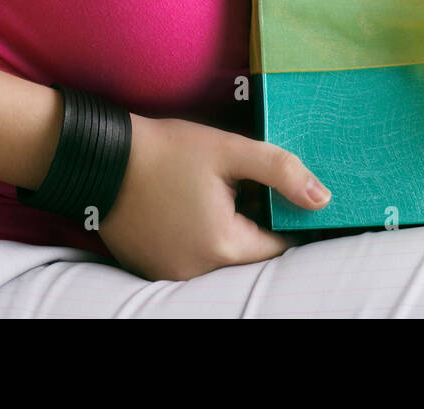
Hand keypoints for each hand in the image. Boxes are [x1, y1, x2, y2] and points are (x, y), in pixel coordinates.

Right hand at [95, 113, 331, 281]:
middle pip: (245, 254)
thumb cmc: (166, 150)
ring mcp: (170, 273)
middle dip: (252, 222)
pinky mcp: (150, 268)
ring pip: (217, 257)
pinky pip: (188, 258)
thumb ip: (281, 171)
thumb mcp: (229, 150)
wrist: (101, 156)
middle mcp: (197, 271)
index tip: (282, 195)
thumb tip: (322, 199)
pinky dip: (195, 238)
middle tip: (241, 186)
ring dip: (223, 231)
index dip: (284, 219)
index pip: (276, 246)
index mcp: (223, 246)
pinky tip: (186, 207)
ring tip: (210, 194)